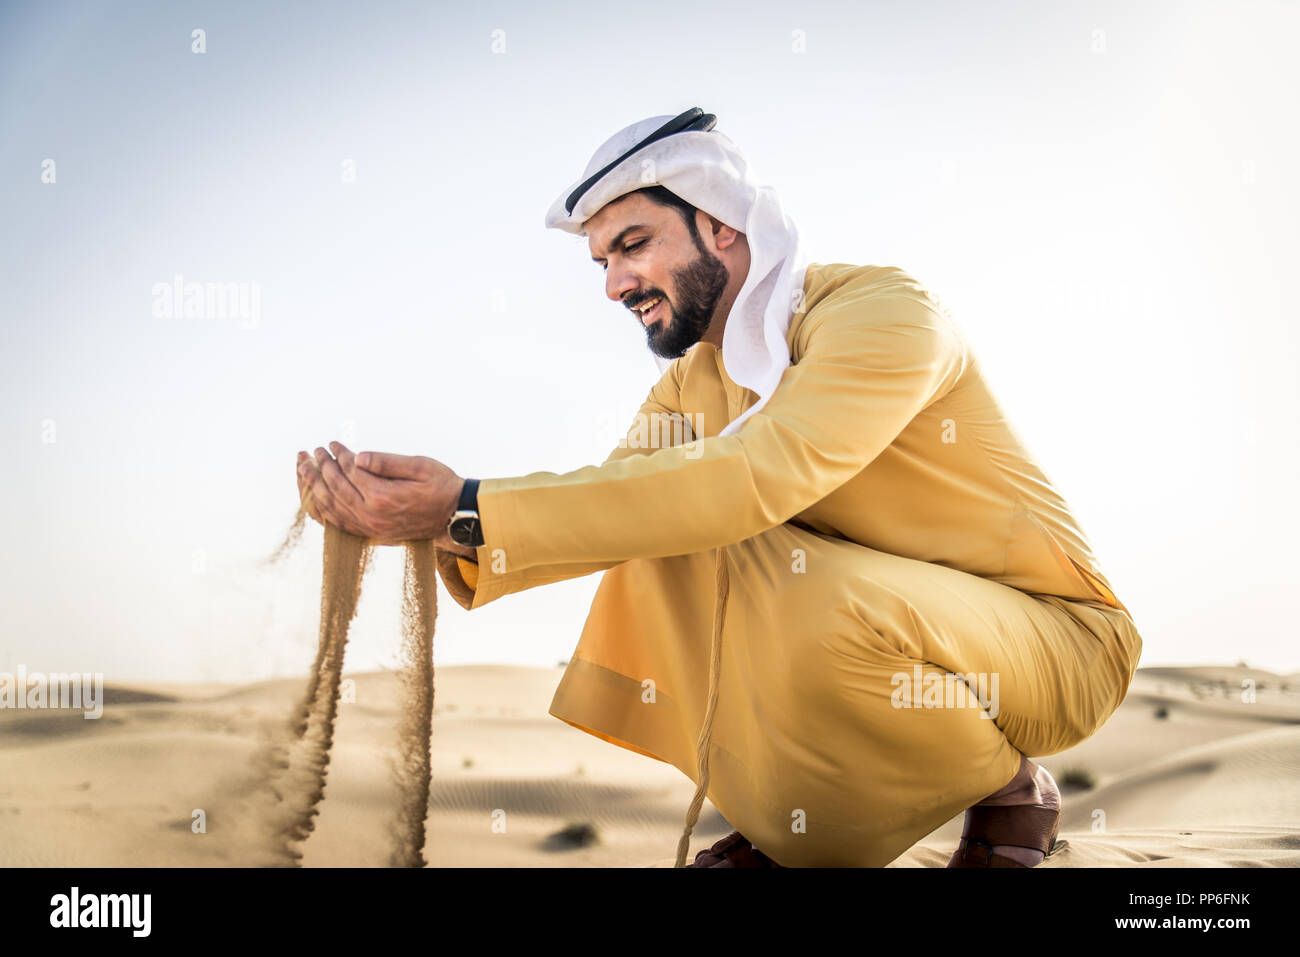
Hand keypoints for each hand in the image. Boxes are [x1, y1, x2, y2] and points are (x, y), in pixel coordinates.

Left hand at [295, 441, 463, 546]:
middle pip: (335, 489)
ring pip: (331, 507)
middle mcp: (372, 516)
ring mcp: (370, 528)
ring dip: (314, 488)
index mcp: (383, 497)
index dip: (338, 455)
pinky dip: (322, 510)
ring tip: (304, 470)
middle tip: (311, 453)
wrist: (454, 516)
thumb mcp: (420, 466)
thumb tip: (359, 457)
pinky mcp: (370, 534)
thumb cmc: (440, 486)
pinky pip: (338, 524)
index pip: (350, 471)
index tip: (331, 443)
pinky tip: (315, 498)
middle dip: (320, 468)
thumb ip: (387, 462)